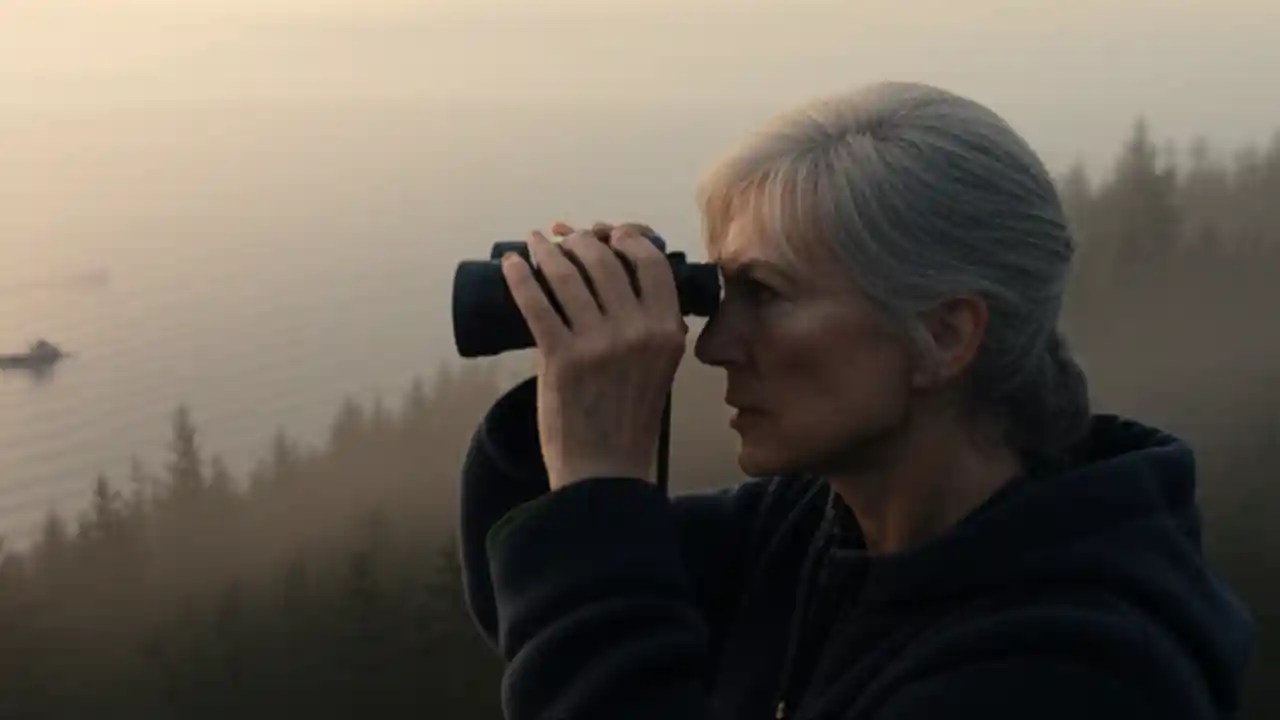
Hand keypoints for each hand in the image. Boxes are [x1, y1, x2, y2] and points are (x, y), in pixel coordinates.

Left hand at [501, 223, 687, 489]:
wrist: (605, 470)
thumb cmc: (628, 418)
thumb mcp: (659, 366)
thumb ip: (649, 326)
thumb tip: (615, 281)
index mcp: (668, 330)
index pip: (650, 261)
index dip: (625, 236)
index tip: (605, 231)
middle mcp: (638, 331)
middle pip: (604, 259)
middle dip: (580, 238)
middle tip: (563, 236)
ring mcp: (599, 343)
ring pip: (567, 274)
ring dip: (546, 250)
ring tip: (535, 242)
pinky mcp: (562, 358)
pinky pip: (536, 303)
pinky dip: (519, 277)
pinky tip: (509, 264)